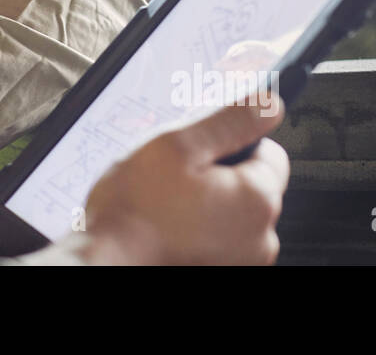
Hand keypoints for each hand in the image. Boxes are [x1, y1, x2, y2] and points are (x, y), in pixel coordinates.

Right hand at [75, 94, 289, 264]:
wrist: (105, 265)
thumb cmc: (135, 213)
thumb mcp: (178, 147)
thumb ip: (229, 122)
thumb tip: (269, 103)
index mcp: (258, 200)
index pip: (269, 152)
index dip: (230, 144)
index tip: (198, 151)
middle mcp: (260, 239)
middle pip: (249, 186)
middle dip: (216, 177)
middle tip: (173, 179)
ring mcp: (241, 263)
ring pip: (230, 215)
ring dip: (204, 207)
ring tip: (164, 208)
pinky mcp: (217, 271)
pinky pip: (216, 241)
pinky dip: (195, 233)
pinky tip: (165, 230)